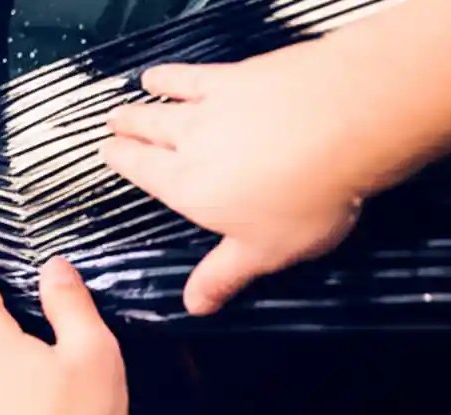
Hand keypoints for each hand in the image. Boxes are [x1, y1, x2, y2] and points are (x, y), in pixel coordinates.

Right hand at [101, 42, 367, 315]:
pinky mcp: (238, 74)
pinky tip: (169, 71)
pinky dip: (176, 74)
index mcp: (186, 188)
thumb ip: (223, 276)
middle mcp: (188, 143)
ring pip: (166, 100)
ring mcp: (212, 104)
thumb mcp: (263, 251)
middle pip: (148, 131)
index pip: (142, 172)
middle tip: (112, 122)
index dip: (122, 161)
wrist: (342, 124)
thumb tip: (193, 307)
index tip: (107, 152)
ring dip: (148, 97)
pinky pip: (196, 73)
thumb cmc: (303, 197)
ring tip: (136, 92)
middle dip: (127, 128)